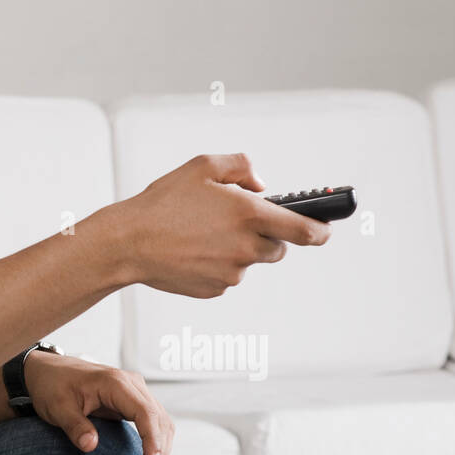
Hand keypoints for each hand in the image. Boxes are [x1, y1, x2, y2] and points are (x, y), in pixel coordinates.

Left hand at [24, 352, 172, 454]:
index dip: (152, 440)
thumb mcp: (57, 407)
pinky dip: (154, 441)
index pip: (145, 413)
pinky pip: (152, 421)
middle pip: (158, 419)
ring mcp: (134, 391)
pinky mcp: (132, 401)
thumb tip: (91, 445)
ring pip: (160, 421)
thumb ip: (74, 426)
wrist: (46, 371)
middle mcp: (131, 384)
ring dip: (159, 448)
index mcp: (115, 382)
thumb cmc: (52, 385)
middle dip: (158, 451)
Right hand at [104, 152, 331, 298]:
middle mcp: (247, 248)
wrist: (129, 243)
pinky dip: (216, 264)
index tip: (326, 230)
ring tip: (201, 234)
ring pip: (249, 261)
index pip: (305, 230)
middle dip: (265, 236)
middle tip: (236, 222)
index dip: (321, 230)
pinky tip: (191, 251)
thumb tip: (261, 186)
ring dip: (237, 250)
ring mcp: (232, 272)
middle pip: (277, 248)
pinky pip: (226, 275)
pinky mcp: (215, 289)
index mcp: (250, 215)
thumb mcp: (202, 166)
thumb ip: (242, 167)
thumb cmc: (163, 202)